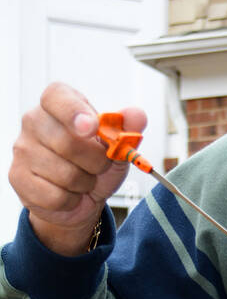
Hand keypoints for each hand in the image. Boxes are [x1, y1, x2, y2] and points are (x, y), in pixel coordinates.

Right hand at [9, 83, 146, 255]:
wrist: (79, 198)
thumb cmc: (95, 165)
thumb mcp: (117, 146)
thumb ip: (128, 129)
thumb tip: (136, 116)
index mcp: (57, 104)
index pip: (58, 96)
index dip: (75, 111)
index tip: (92, 127)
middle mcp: (34, 121)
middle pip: (69, 142)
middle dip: (96, 162)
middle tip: (99, 166)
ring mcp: (23, 149)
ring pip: (65, 174)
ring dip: (85, 184)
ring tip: (82, 180)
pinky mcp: (18, 178)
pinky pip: (55, 196)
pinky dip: (71, 201)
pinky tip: (68, 194)